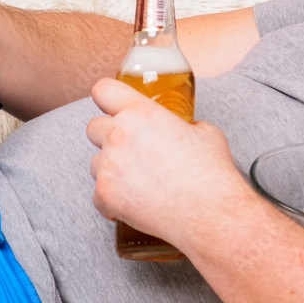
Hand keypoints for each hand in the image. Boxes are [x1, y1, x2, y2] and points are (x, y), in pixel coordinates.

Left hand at [87, 78, 248, 248]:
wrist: (208, 212)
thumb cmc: (209, 172)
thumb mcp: (205, 132)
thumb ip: (185, 125)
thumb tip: (183, 130)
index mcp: (142, 113)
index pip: (104, 90)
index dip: (107, 97)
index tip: (112, 105)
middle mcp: (119, 135)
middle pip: (93, 127)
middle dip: (108, 135)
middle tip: (130, 148)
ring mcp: (109, 166)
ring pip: (95, 162)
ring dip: (111, 168)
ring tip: (138, 180)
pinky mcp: (105, 195)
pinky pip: (98, 194)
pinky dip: (112, 199)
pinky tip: (133, 202)